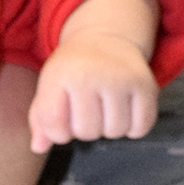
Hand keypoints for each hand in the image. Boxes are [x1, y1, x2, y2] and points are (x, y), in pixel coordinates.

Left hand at [29, 33, 158, 152]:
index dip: (58, 133)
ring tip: (106, 107)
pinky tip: (125, 111)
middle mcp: (90, 74)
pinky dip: (133, 127)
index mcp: (60, 74)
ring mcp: (120, 78)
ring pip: (114, 132)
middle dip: (86, 129)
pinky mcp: (145, 84)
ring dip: (109, 128)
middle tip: (88, 109)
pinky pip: (140, 128)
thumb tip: (38, 147)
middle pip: (86, 132)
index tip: (63, 122)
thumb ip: (40, 119)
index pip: (54, 125)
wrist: (106, 37)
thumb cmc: (74, 69)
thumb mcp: (49, 85)